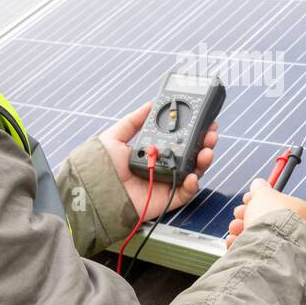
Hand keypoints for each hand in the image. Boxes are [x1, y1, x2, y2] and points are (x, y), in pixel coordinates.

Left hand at [98, 102, 216, 221]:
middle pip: (191, 155)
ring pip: (192, 172)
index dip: (193, 131)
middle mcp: (161, 166)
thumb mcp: (114, 136)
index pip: (178, 140)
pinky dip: (192, 184)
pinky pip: (185, 193)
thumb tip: (150, 104)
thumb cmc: (100, 165)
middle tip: (211, 133)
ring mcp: (165, 183)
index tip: (203, 120)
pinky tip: (193, 175)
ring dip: (203, 160)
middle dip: (204, 143)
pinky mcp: (166, 199)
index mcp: (152, 151)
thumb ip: (133, 121)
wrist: (94, 191)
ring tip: (207, 150)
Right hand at [225, 178, 305, 249]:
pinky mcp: (277, 267)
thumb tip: (258, 184)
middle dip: (248, 215)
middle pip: (270, 221)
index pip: (283, 204)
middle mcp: (303, 235)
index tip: (248, 199)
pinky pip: (257, 253)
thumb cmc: (274, 219)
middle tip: (238, 213)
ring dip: (243, 230)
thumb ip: (261, 189)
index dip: (263, 200)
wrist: (273, 250)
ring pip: (261, 237)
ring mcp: (291, 252)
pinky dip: (243, 246)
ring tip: (234, 228)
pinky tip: (234, 242)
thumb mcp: (265, 195)